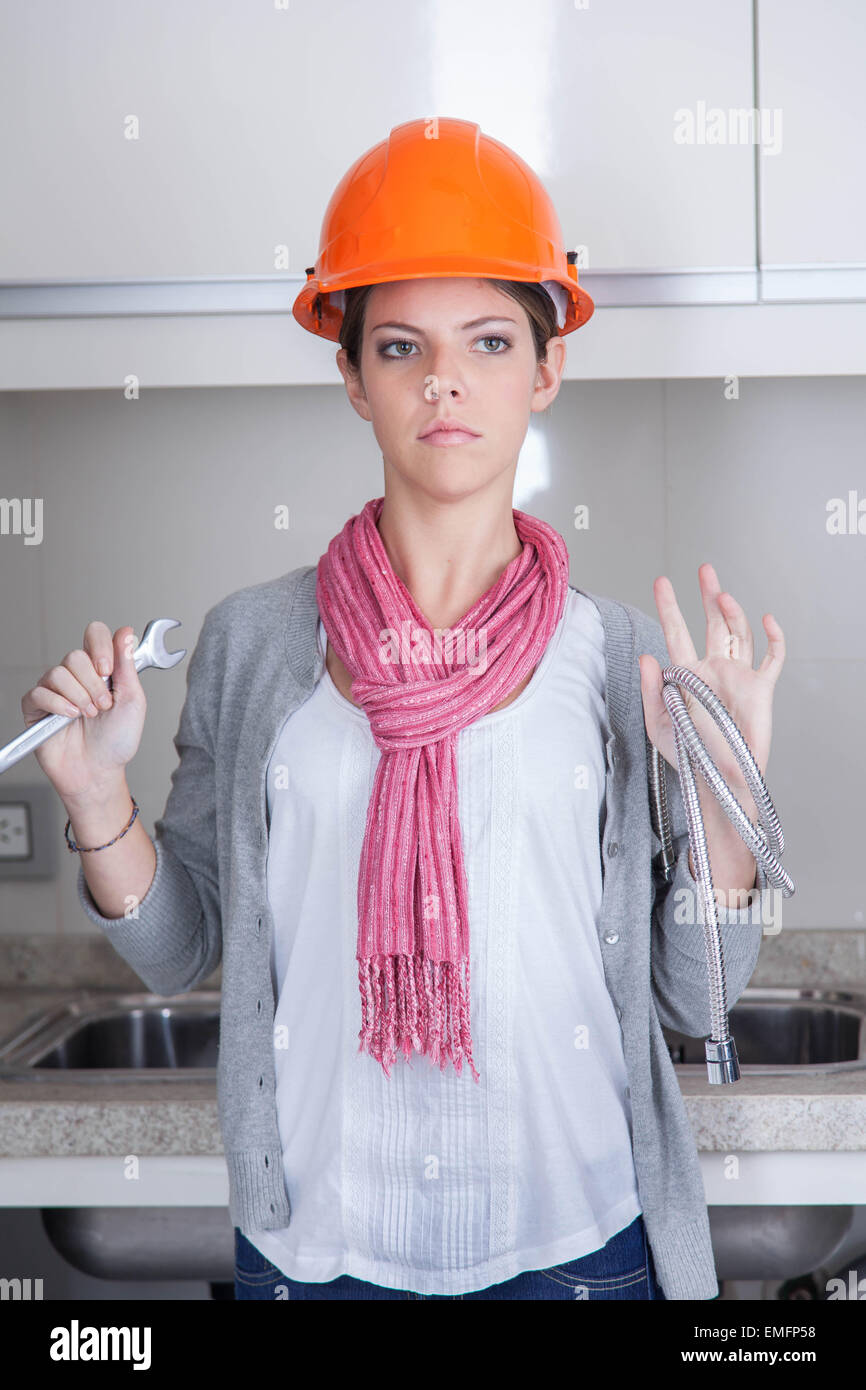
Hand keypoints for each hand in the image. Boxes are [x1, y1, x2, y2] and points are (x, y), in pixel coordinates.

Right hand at [22, 622, 146, 804]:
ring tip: (88, 716)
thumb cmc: (117, 741)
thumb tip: (126, 633)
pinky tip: (69, 718)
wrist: (99, 772)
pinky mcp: (36, 707)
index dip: (101, 646)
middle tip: (102, 705)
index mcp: (101, 670)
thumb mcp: (132, 701)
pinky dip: (58, 705)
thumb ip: (128, 666)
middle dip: (93, 684)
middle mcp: (77, 676)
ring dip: (79, 697)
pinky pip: (39, 693)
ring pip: (58, 673)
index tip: (108, 669)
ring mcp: (55, 690)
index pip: (95, 634)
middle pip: (75, 655)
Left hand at [637, 563, 784, 802]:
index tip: (661, 582)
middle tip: (705, 569)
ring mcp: (737, 676)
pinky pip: (771, 658)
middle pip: (712, 623)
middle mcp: (713, 668)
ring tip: (722, 596)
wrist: (716, 778)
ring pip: (739, 634)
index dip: (669, 607)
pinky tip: (767, 620)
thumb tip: (646, 655)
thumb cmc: (686, 752)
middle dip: (707, 596)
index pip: (676, 632)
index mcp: (686, 672)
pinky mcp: (760, 689)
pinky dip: (773, 638)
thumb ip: (649, 688)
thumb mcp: (657, 721)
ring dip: (732, 613)